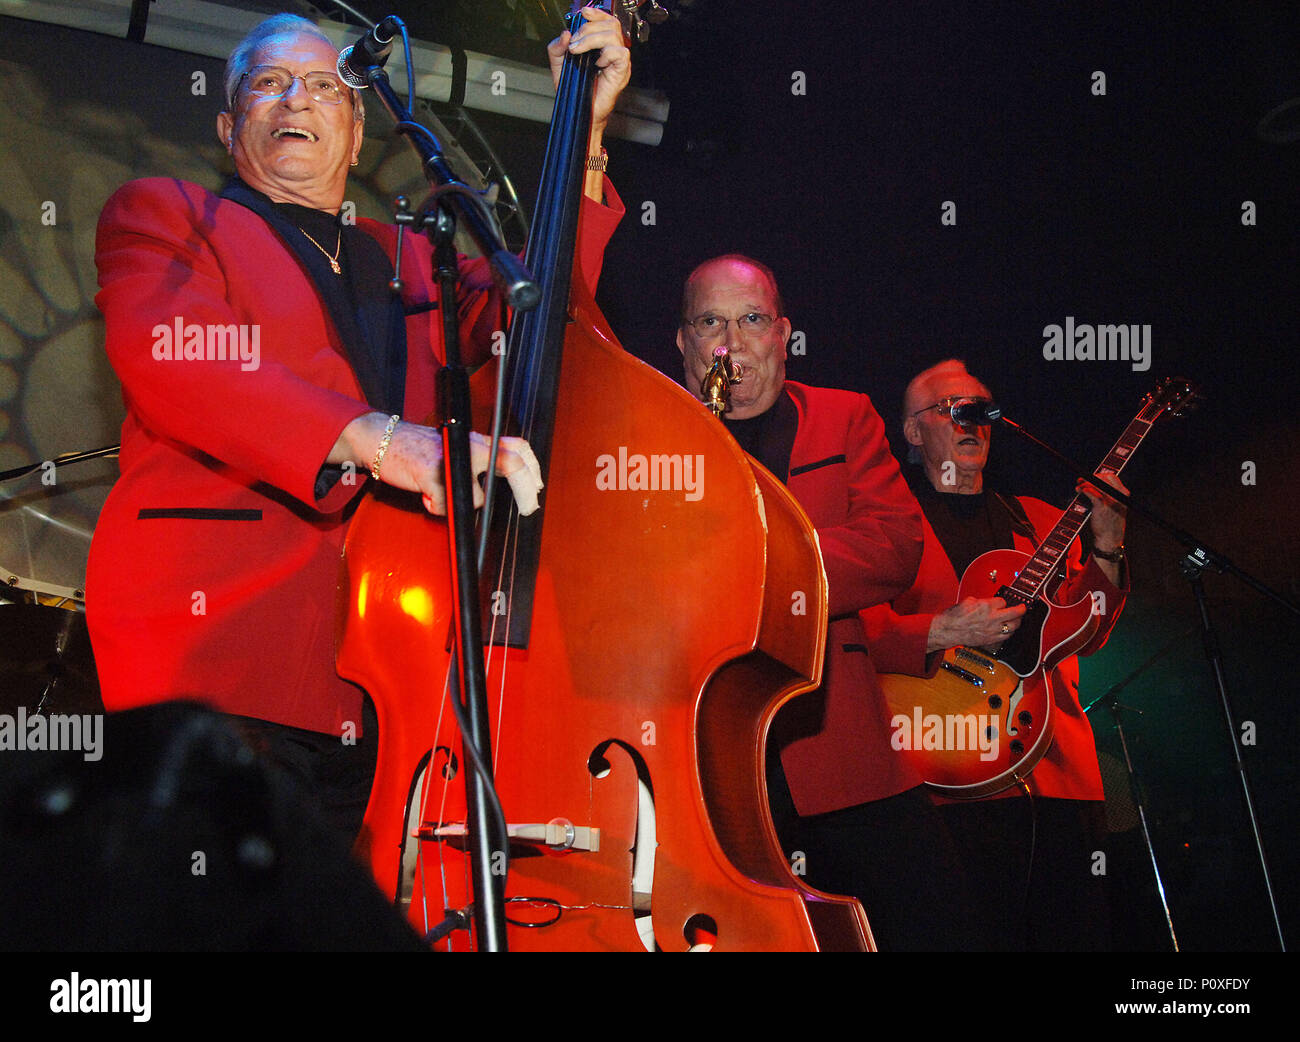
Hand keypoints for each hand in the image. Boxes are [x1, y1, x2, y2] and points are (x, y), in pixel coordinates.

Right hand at [332, 413, 542, 515]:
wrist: (382, 439)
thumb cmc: (420, 449)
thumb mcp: (456, 445)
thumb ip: (481, 457)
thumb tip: (511, 475)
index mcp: (476, 440)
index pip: (516, 446)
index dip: (532, 468)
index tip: (537, 488)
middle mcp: (468, 445)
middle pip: (511, 464)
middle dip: (525, 489)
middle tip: (528, 508)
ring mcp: (451, 460)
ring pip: (479, 497)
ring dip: (463, 504)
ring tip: (441, 493)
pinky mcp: (432, 475)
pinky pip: (447, 505)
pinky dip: (435, 507)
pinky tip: (425, 496)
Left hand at [547, 5, 631, 129]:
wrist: (579, 112)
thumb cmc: (574, 91)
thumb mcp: (559, 65)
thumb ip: (557, 48)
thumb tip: (565, 34)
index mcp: (601, 46)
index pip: (606, 21)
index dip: (596, 14)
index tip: (583, 13)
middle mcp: (612, 51)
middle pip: (610, 24)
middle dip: (588, 28)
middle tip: (574, 43)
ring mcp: (619, 62)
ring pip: (613, 35)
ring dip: (592, 39)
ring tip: (578, 50)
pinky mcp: (622, 72)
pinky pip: (620, 53)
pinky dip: (606, 53)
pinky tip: (597, 63)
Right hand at [927, 597, 1027, 652]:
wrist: (948, 630)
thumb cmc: (954, 616)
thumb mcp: (968, 601)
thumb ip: (982, 601)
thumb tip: (988, 602)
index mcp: (986, 606)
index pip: (1002, 601)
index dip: (1002, 601)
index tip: (1002, 602)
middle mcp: (992, 618)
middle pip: (1015, 613)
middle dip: (1021, 609)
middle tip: (1023, 607)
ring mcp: (992, 630)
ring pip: (1013, 626)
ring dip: (1017, 622)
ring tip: (1018, 619)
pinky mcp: (991, 639)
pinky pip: (1006, 636)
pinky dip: (1010, 632)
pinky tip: (1008, 630)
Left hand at [1079, 471, 1127, 550]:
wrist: (1110, 537)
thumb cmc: (1110, 520)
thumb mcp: (1114, 504)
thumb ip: (1107, 493)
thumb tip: (1093, 481)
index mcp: (1123, 494)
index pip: (1111, 477)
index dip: (1099, 475)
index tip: (1090, 478)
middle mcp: (1118, 496)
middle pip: (1103, 479)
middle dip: (1090, 479)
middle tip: (1080, 481)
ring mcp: (1111, 501)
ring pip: (1096, 485)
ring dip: (1084, 484)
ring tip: (1078, 488)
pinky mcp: (1102, 508)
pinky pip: (1093, 494)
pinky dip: (1085, 490)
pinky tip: (1080, 490)